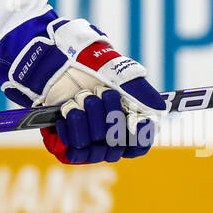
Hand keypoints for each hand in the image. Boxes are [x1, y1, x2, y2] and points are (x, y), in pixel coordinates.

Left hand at [0, 15, 164, 163]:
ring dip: (90, 120)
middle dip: (110, 118)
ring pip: (96, 150)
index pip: (138, 147)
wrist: (53, 60)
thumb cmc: (87, 64)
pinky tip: (69, 111)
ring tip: (80, 98)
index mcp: (122, 121)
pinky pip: (74, 153)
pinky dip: (72, 130)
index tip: (137, 121)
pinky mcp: (64, 141)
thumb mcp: (119, 72)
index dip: (139, 137)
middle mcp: (104, 134)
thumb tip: (160, 109)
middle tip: (101, 94)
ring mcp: (84, 139)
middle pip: (117, 148)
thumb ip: (141, 91)